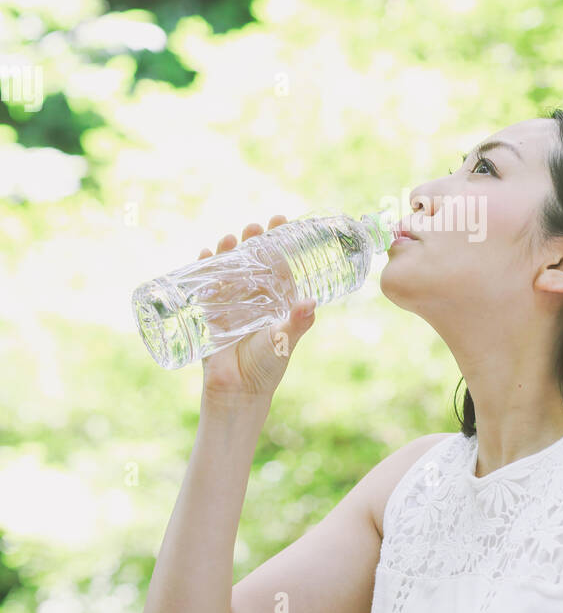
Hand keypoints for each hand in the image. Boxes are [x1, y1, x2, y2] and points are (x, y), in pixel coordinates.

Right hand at [198, 216, 315, 403]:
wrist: (237, 392)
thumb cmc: (267, 367)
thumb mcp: (284, 341)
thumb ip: (297, 323)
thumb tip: (310, 302)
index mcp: (278, 300)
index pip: (280, 263)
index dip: (281, 241)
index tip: (282, 220)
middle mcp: (256, 298)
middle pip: (254, 261)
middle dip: (254, 241)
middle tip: (254, 228)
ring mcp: (232, 303)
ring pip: (229, 269)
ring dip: (228, 251)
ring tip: (230, 238)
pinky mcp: (210, 313)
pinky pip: (204, 286)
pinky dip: (201, 269)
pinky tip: (202, 254)